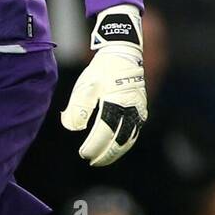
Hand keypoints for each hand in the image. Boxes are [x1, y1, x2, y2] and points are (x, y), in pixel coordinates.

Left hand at [61, 5, 146, 166]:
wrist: (123, 54)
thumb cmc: (101, 70)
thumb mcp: (85, 85)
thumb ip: (77, 107)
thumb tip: (72, 128)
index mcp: (115, 101)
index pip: (104, 131)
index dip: (94, 145)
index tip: (83, 153)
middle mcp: (130, 107)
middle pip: (119, 139)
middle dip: (105, 153)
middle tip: (92, 161)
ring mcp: (139, 110)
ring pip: (129, 138)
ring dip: (116, 151)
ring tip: (102, 159)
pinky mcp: (141, 110)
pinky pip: (134, 131)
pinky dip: (125, 143)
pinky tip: (114, 148)